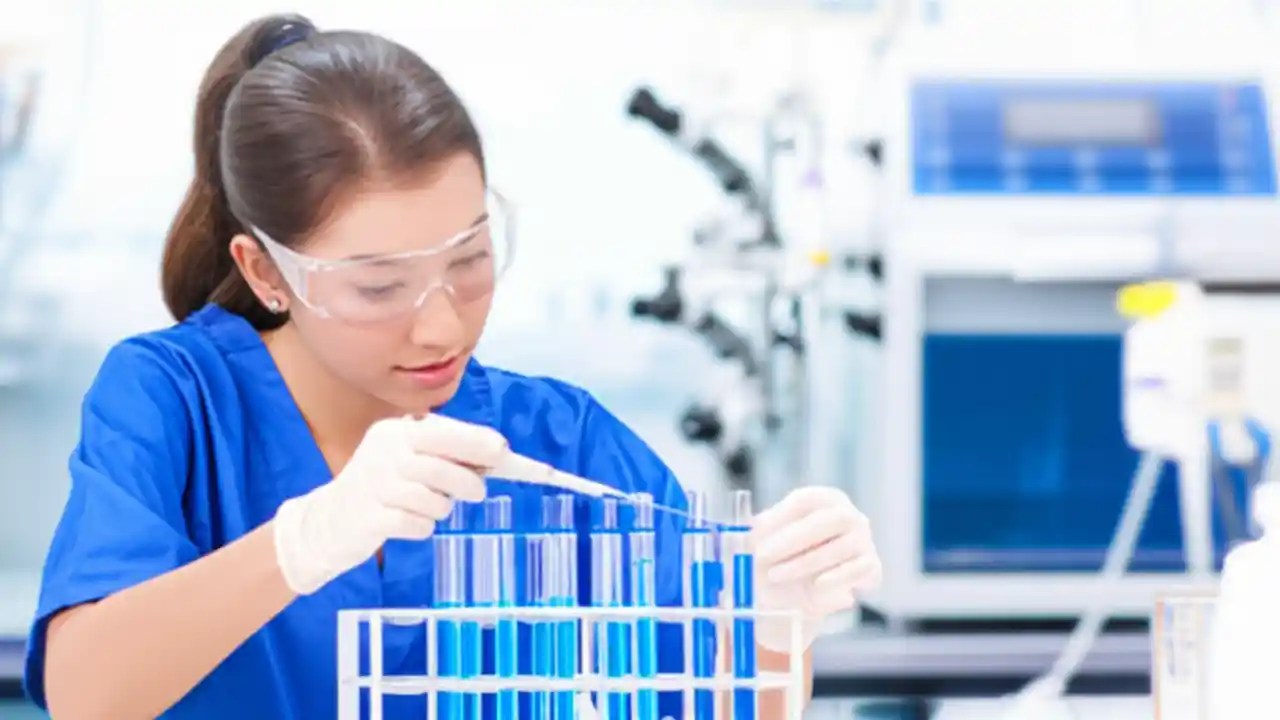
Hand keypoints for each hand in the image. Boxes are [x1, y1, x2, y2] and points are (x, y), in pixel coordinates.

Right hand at [272, 414, 508, 594]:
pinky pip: (417, 525)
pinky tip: (408, 523)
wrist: (327, 522)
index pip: (442, 432)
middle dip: (468, 482)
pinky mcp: (368, 518)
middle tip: (478, 493)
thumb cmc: (382, 488)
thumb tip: (496, 456)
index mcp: (395, 432)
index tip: (502, 450)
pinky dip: (422, 527)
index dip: (474, 441)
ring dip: (441, 508)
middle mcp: (383, 453)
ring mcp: (373, 485)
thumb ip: (445, 455)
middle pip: (442, 467)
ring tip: (430, 507)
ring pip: (434, 500)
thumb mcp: (407, 460)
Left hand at [750, 486, 880, 651]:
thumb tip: (743, 529)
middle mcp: (849, 515)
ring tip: (774, 575)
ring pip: (838, 548)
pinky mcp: (872, 567)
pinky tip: (816, 586)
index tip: (754, 531)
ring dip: (803, 563)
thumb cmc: (789, 555)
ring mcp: (864, 540)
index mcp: (825, 500)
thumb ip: (759, 532)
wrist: (812, 590)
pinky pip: (857, 570)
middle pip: (825, 520)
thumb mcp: (771, 540)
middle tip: (761, 554)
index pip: (805, 500)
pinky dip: (836, 578)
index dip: (779, 515)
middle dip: (790, 539)